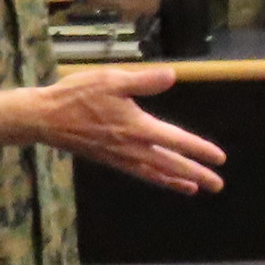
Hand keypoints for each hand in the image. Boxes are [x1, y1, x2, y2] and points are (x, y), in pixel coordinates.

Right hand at [25, 65, 225, 194]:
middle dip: (197, 174)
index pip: (177, 140)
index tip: (220, 158)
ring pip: (156, 173)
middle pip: (172, 164)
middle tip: (218, 185)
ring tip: (196, 188)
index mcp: (138, 127)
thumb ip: (144, 81)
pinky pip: (140, 173)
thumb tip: (172, 76)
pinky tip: (163, 180)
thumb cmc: (77, 96)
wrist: (44, 118)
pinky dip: (156, 179)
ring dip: (178, 181)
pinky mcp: (110, 160)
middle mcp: (133, 147)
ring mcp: (121, 157)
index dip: (200, 149)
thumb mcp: (111, 80)